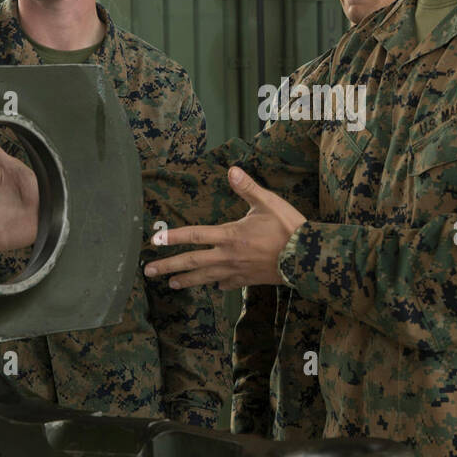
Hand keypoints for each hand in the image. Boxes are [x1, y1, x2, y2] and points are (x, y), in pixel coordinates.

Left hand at [143, 167, 306, 289]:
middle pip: (192, 262)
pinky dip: (218, 284)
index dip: (172, 237)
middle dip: (168, 267)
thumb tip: (231, 170)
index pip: (194, 235)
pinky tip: (214, 286)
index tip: (154, 241)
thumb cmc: (288, 228)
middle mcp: (228, 256)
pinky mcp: (248, 280)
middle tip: (148, 271)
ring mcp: (237, 271)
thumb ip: (247, 187)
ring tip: (171, 284)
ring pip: (205, 277)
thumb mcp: (268, 202)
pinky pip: (228, 284)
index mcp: (230, 235)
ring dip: (186, 280)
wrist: (307, 258)